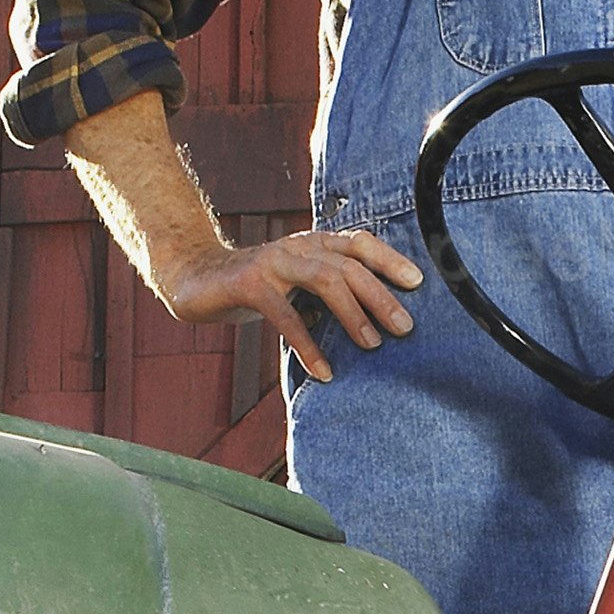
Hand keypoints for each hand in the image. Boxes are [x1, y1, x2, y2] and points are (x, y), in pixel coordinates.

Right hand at [163, 223, 422, 381]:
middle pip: (349, 265)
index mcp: (313, 244)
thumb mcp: (296, 283)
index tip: (418, 284)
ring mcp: (273, 262)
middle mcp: (297, 247)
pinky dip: (308, 345)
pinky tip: (324, 371)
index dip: (390, 259)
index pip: (359, 243)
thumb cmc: (256, 286)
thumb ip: (327, 292)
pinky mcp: (250, 284)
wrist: (195, 278)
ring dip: (353, 314)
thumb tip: (377, 323)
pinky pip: (286, 315)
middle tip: (405, 327)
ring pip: (325, 280)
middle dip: (381, 296)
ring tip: (373, 344)